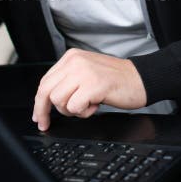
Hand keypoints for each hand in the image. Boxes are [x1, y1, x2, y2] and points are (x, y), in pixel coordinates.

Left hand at [32, 49, 147, 130]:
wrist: (142, 78)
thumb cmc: (116, 80)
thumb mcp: (86, 73)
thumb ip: (68, 81)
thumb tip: (46, 100)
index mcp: (71, 57)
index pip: (45, 81)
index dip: (38, 102)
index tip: (38, 116)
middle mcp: (75, 62)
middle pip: (46, 91)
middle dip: (43, 111)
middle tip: (46, 124)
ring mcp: (84, 72)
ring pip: (58, 100)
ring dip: (71, 110)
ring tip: (87, 105)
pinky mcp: (94, 85)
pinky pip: (75, 107)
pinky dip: (83, 113)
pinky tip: (95, 105)